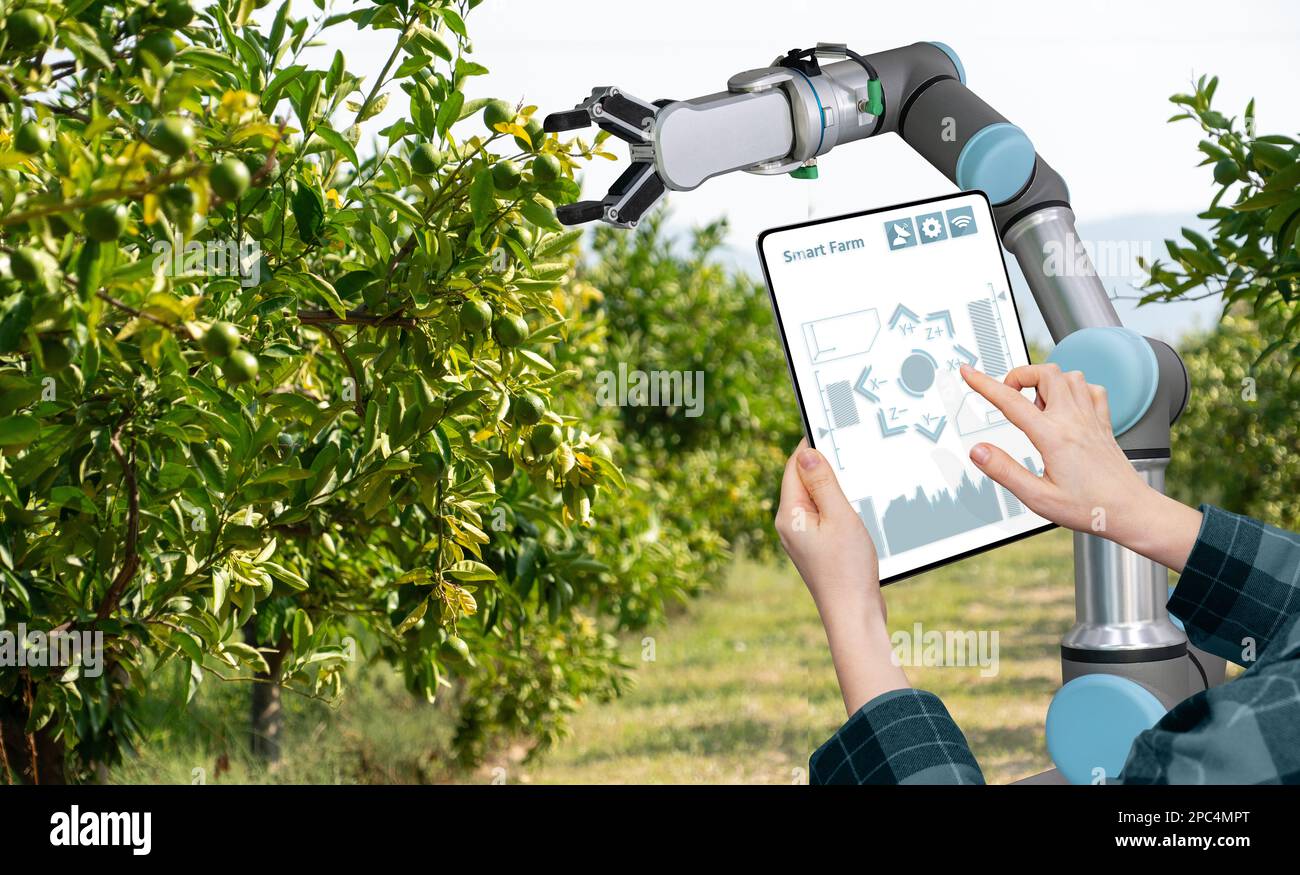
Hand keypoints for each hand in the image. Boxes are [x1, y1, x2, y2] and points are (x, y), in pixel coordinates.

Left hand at [776, 439, 907, 714]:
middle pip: (804, 480)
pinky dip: (840, 506)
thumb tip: (805, 451)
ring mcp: (802, 537)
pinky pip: (826, 515)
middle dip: (826, 464)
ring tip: (859, 477)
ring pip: (817, 498)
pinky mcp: (817, 547)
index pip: (793, 466)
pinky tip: (860, 506)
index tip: (830, 425)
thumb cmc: (847, 570)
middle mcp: (789, 524)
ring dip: (836, 487)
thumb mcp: (839, 517)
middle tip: (852, 447)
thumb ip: (822, 483)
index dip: (811, 444)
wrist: (854, 615)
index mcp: (788, 514)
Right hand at [960, 363, 1201, 571]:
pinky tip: (1067, 406)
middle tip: (1010, 395)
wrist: (1130, 511)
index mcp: (1053, 437)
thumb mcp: (1037, 497)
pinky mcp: (1104, 423)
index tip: (969, 373)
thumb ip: (1004, 471)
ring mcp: (1092, 419)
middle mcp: (1074, 421)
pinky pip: (1091, 389)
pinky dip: (1075, 389)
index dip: (984, 384)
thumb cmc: (1089, 508)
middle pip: (1045, 372)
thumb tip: (978, 451)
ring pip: (1069, 375)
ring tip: (1037, 405)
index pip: (1011, 401)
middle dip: (1020, 375)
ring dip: (1047, 380)